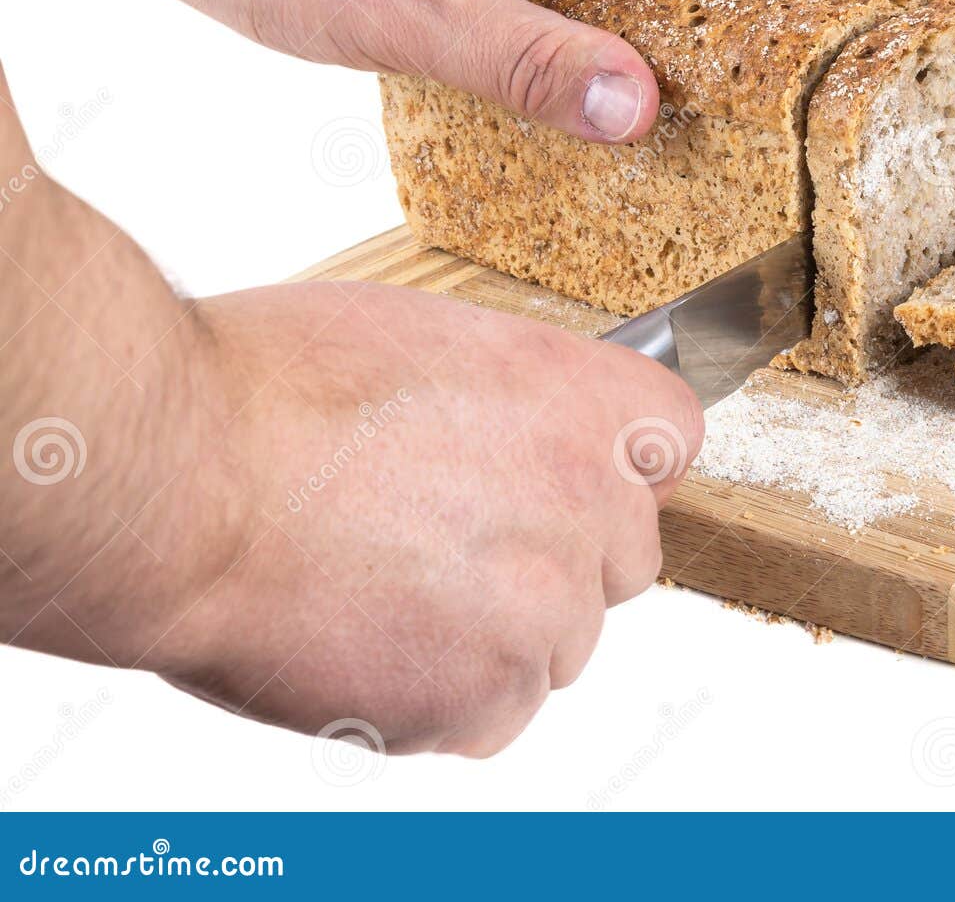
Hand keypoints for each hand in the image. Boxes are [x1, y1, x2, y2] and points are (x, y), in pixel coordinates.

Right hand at [0, 147, 702, 754]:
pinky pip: (490, 717)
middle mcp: (591, 509)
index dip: (615, 462)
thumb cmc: (266, 388)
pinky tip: (365, 644)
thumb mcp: (428, 342)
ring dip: (489, 633)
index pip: (672, 439)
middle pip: (620, 560)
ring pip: (554, 646)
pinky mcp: (480, 700)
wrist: (177, 478)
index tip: (573, 476)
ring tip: (378, 589)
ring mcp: (544, 614)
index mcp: (586, 405)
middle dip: (551, 558)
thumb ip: (513, 402)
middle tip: (446, 542)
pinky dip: (438, 698)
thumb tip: (521, 438)